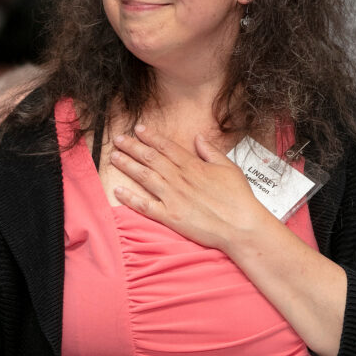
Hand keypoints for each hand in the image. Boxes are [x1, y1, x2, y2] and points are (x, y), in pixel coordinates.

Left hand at [109, 125, 272, 251]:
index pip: (166, 147)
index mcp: (193, 166)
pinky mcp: (170, 217)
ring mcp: (173, 198)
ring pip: (144, 177)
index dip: (150, 137)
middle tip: (118, 139)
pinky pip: (145, 205)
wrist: (241, 226)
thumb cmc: (238, 198)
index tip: (138, 129)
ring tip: (114, 157)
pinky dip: (130, 198)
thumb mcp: (229, 167)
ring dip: (127, 165)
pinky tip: (118, 190)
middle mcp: (179, 179)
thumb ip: (211, 151)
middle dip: (132, 147)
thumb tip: (199, 138)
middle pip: (150, 158)